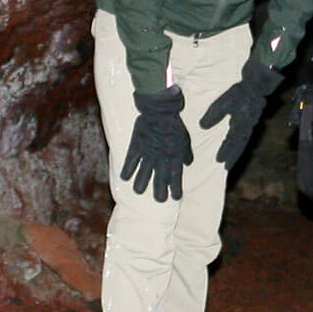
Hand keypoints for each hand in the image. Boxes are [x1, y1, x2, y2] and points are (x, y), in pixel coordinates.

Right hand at [121, 87, 192, 201]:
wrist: (159, 110)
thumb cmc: (174, 124)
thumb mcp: (185, 139)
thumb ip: (186, 153)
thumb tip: (188, 164)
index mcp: (175, 156)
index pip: (175, 176)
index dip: (176, 188)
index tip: (175, 198)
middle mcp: (161, 157)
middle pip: (160, 178)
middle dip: (160, 191)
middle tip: (159, 200)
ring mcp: (148, 152)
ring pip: (144, 172)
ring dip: (141, 183)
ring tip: (139, 192)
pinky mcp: (137, 146)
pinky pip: (131, 161)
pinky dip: (128, 170)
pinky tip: (125, 178)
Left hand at [198, 59, 282, 167]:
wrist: (258, 83)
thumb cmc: (240, 91)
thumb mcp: (224, 101)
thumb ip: (214, 114)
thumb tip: (202, 127)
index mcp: (241, 123)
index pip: (232, 141)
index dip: (226, 151)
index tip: (219, 161)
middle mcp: (247, 127)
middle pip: (239, 145)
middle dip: (233, 156)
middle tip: (226, 167)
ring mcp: (251, 124)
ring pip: (243, 142)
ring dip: (237, 152)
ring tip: (230, 162)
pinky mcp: (252, 121)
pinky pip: (245, 136)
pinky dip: (240, 144)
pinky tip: (236, 146)